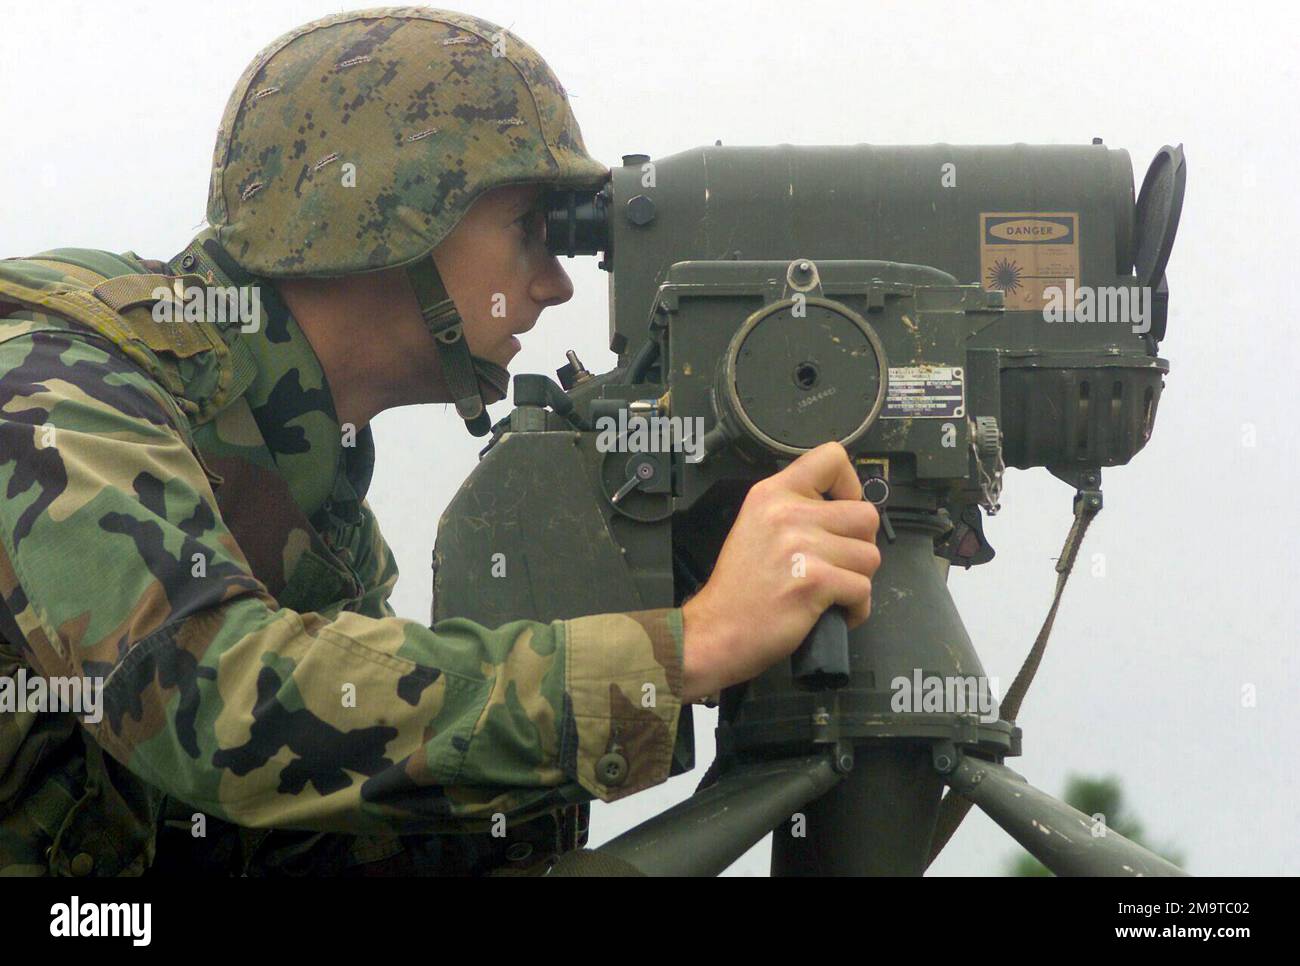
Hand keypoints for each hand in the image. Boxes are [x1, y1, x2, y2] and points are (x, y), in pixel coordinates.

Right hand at [680, 442, 880, 701]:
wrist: (716, 631)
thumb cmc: (740, 587)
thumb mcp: (756, 525)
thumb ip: (795, 509)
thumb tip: (844, 508)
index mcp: (773, 493)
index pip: (832, 456)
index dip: (850, 485)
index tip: (839, 512)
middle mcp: (787, 512)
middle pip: (866, 515)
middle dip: (860, 545)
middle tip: (836, 564)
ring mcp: (802, 546)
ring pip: (871, 556)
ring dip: (858, 580)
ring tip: (830, 591)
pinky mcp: (815, 581)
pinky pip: (863, 589)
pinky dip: (856, 609)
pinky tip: (832, 613)